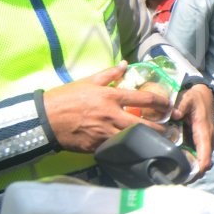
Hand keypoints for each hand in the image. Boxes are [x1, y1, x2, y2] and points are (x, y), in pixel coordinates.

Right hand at [42, 63, 170, 153]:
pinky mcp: (96, 146)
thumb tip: (125, 64)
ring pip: (132, 139)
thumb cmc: (66, 97)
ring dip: (146, 140)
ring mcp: (104, 133)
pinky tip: (135, 149)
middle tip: (169, 130)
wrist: (45, 119)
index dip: (160, 103)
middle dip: (159, 128)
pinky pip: (116, 147)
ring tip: (157, 141)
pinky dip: (126, 148)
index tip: (168, 105)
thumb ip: (109, 73)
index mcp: (110, 97)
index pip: (143, 100)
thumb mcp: (87, 81)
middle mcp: (111, 115)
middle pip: (143, 124)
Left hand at [173, 84, 213, 176]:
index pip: (205, 155)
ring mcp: (208, 142)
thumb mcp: (187, 97)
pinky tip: (180, 168)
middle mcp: (209, 140)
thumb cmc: (195, 98)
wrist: (205, 96)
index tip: (188, 178)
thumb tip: (175, 114)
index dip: (199, 169)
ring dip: (192, 171)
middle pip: (204, 163)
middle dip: (193, 174)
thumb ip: (181, 105)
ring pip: (202, 161)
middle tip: (176, 181)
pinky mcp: (204, 143)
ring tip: (176, 178)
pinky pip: (200, 157)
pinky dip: (192, 164)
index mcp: (204, 132)